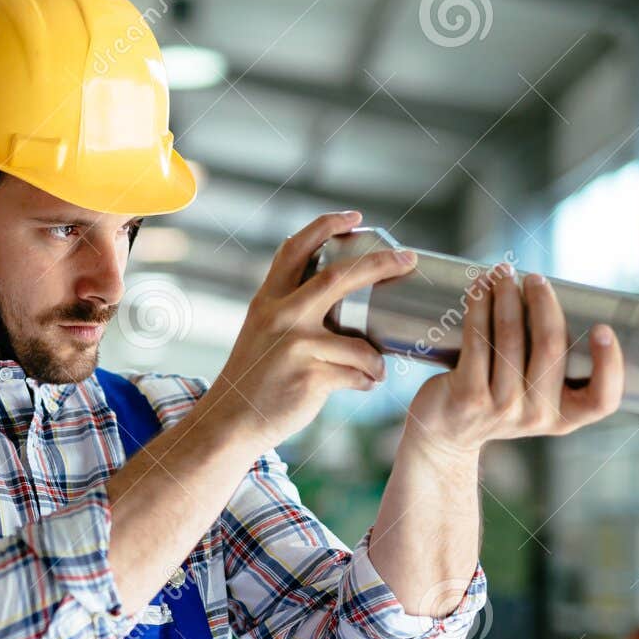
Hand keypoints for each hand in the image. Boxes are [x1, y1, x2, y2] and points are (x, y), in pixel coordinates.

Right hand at [207, 211, 411, 448]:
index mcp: (268, 301)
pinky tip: (363, 385)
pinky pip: (356, 373)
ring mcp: (295, 346)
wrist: (230, 421)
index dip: (326, 226)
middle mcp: (280, 317)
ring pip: (359, 343)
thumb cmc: (253, 379)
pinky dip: (367, 380)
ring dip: (377, 359)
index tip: (355, 217)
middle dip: (379, 263)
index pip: (295, 249)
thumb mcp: (260, 332)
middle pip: (338, 277)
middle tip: (408, 258)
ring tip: (378, 369)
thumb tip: (340, 294)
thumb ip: (290, 310)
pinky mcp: (310, 377)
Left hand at [405, 262, 625, 460]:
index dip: (610, 365)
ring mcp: (501, 408)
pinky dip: (478, 308)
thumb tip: (565, 299)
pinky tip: (479, 289)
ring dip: (507, 296)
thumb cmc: (499, 402)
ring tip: (503, 273)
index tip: (603, 327)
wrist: (446, 435)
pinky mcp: (468, 397)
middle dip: (544, 303)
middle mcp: (537, 415)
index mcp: (564, 417)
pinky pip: (477, 341)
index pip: (602, 400)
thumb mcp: (536, 398)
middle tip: (535, 277)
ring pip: (511, 338)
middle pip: (551, 349)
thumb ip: (555, 365)